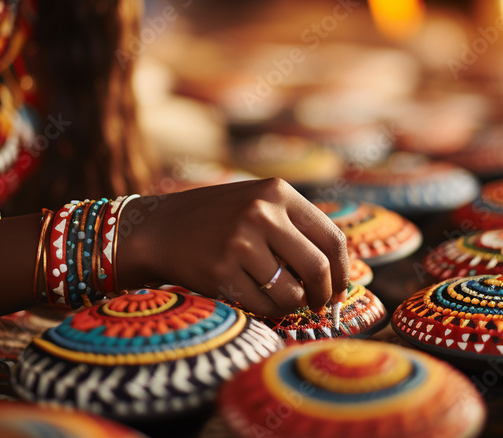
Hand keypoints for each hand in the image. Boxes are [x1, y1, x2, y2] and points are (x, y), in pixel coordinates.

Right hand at [116, 178, 348, 316]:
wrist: (160, 229)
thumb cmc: (219, 221)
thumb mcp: (258, 203)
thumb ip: (296, 226)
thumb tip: (339, 271)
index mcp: (277, 192)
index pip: (331, 238)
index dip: (342, 271)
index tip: (339, 290)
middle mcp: (261, 213)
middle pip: (317, 268)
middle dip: (323, 294)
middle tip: (318, 305)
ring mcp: (240, 242)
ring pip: (291, 292)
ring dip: (291, 304)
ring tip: (278, 299)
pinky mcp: (222, 270)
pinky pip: (263, 304)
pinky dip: (266, 310)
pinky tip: (256, 300)